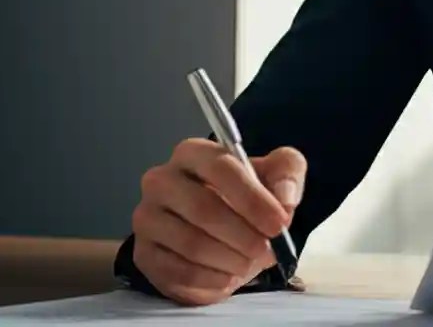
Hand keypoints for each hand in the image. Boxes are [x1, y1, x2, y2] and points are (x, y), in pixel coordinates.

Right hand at [131, 139, 306, 305]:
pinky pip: (177, 271)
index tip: (278, 224)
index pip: (221, 168)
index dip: (253, 199)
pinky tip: (229, 277)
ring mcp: (147, 217)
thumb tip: (284, 198)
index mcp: (193, 153)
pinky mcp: (144, 253)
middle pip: (203, 208)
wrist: (223, 229)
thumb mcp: (278, 174)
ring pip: (191, 243)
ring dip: (230, 259)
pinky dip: (210, 279)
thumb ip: (288, 173)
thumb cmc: (248, 195)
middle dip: (244, 235)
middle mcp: (161, 180)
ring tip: (251, 264)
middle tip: (269, 252)